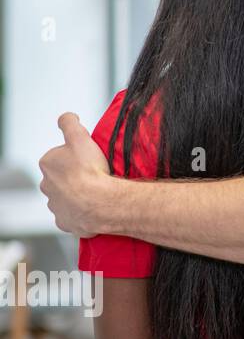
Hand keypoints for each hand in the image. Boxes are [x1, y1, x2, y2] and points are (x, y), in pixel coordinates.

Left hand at [38, 113, 111, 237]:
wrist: (101, 203)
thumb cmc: (91, 171)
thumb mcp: (80, 137)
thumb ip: (70, 123)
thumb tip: (67, 116)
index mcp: (48, 164)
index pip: (60, 156)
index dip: (76, 156)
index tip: (89, 159)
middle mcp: (46, 185)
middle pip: (62, 177)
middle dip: (75, 176)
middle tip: (95, 175)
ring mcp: (55, 205)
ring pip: (66, 197)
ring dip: (78, 194)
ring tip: (97, 192)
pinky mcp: (65, 222)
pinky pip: (72, 215)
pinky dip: (81, 212)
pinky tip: (93, 207)